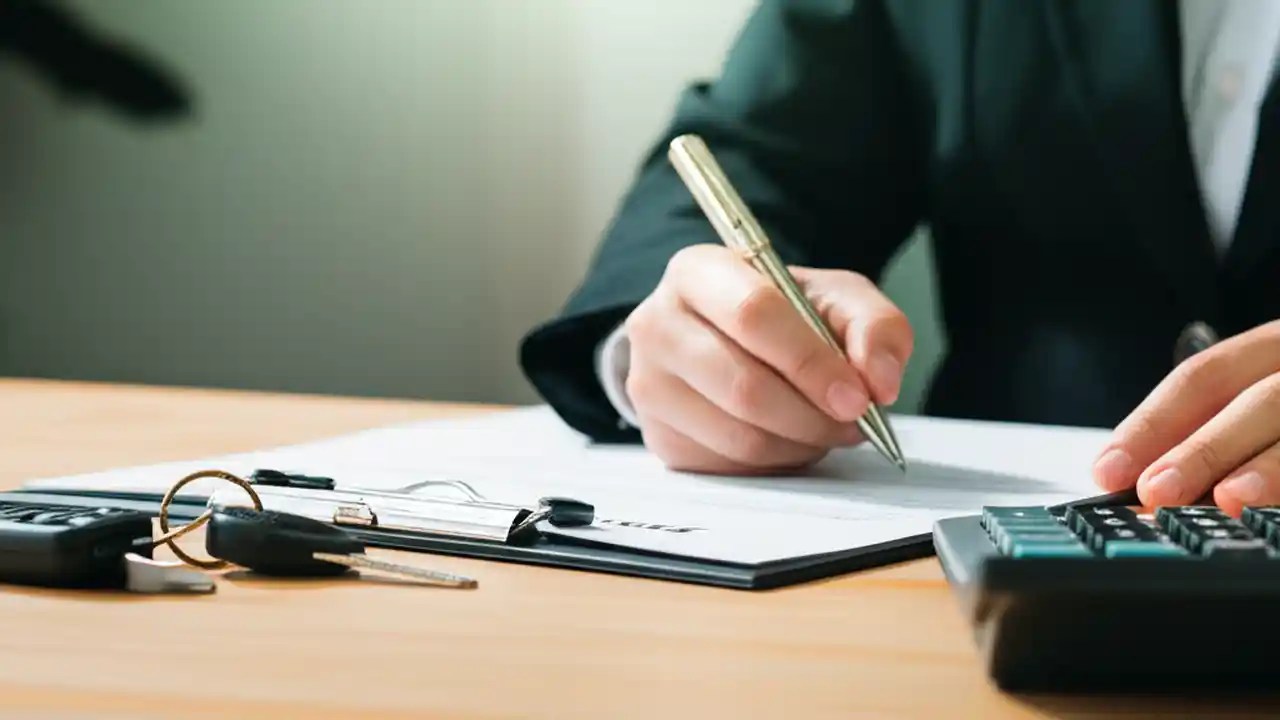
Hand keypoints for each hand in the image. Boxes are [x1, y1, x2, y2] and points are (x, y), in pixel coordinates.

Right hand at [623, 244, 912, 473]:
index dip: (810, 361)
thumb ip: (874, 327)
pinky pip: (730, 466)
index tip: (856, 396)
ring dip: (801, 442)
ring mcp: (649, 385)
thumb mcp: (836, 299)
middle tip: (853, 420)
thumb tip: (879, 382)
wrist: (729, 342)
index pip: (752, 314)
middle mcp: (657, 325)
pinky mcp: (658, 437)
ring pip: (740, 436)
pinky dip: (776, 461)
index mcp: (698, 272)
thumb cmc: (783, 315)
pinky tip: (788, 437)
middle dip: (813, 414)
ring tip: (825, 426)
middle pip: (744, 386)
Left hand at [1093, 320, 1279, 515]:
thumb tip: (1137, 482)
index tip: (1109, 470)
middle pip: (1260, 400)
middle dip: (1205, 447)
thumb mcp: (1261, 399)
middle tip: (1159, 491)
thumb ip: (1209, 430)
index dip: (1152, 422)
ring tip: (1230, 502)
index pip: (1203, 377)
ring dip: (1270, 468)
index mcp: (1275, 345)